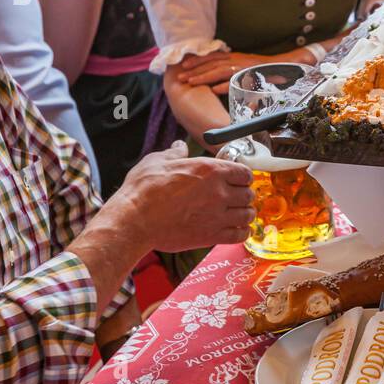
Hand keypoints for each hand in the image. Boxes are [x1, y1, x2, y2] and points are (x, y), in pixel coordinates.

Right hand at [113, 141, 254, 252]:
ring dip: (244, 213)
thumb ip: (175, 154)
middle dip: (244, 195)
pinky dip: (241, 232)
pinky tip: (236, 229)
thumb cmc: (144, 190)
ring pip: (247, 215)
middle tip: (236, 197)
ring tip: (238, 213)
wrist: (135, 220)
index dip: (243, 176)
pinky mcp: (212, 236)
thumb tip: (180, 147)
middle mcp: (219, 192)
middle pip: (248, 194)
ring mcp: (217, 215)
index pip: (244, 172)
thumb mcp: (157, 161)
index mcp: (210, 170)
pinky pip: (240, 235)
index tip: (238, 180)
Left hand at [177, 51, 270, 92]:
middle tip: (181, 77)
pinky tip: (214, 90)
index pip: (212, 56)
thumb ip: (231, 70)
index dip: (197, 61)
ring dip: (204, 77)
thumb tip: (217, 80)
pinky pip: (235, 80)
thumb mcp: (244, 66)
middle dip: (195, 70)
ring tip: (191, 82)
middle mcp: (236, 59)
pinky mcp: (251, 75)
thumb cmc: (263, 69)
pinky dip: (224, 85)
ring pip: (219, 70)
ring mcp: (243, 66)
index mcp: (234, 56)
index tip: (184, 67)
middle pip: (211, 63)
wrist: (284, 67)